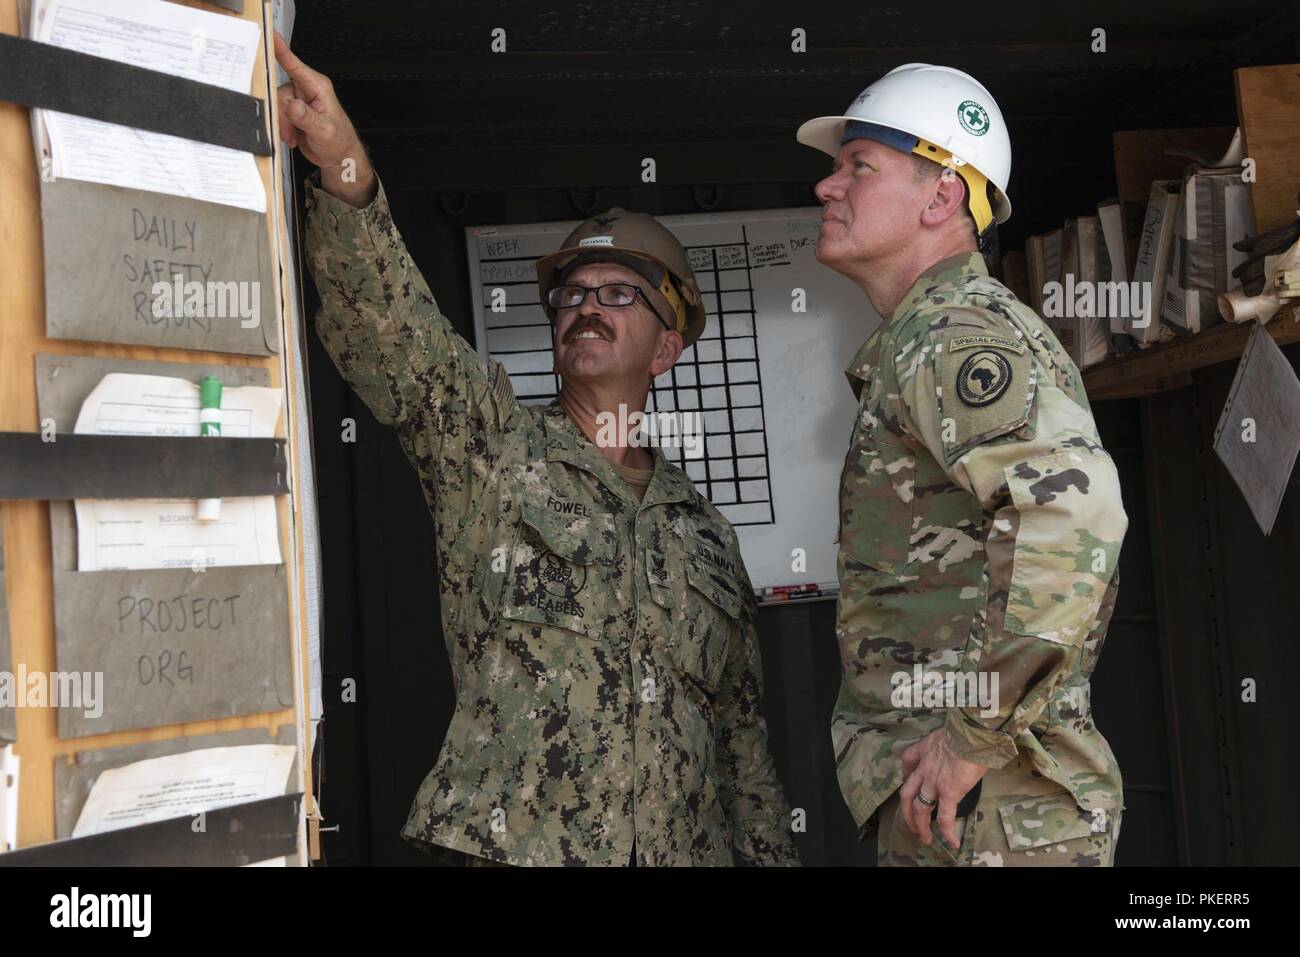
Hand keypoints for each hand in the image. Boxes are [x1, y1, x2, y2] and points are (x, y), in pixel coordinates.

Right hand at [272, 30, 375, 206]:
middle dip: (282, 113)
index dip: (281, 50)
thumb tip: (293, 106)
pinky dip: (281, 128)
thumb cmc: (339, 141)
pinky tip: (292, 136)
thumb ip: (307, 117)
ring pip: (277, 106)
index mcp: (317, 87)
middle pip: (280, 92)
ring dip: (282, 123)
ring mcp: (299, 102)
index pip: (295, 65)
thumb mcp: (324, 130)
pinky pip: (277, 114)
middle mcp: (307, 91)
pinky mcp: (293, 113)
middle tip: (289, 129)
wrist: (339, 157)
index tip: (270, 35)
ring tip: (293, 136)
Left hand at [898, 728, 988, 847]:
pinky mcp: (949, 793)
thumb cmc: (966, 730)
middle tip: (911, 823)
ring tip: (925, 838)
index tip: (909, 779)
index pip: (908, 760)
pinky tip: (953, 842)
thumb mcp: (950, 732)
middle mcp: (924, 769)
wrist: (970, 734)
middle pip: (907, 793)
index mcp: (925, 750)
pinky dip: (947, 832)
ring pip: (920, 809)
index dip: (906, 773)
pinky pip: (945, 817)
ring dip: (920, 826)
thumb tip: (964, 748)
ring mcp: (934, 782)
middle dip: (906, 811)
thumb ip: (950, 744)